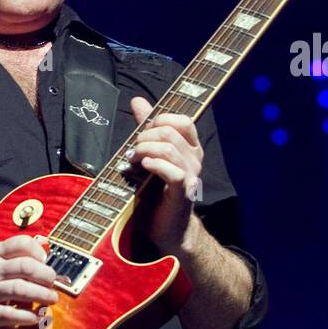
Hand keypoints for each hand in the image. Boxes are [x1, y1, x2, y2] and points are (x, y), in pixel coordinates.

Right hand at [0, 234, 57, 328]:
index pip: (19, 244)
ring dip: (42, 295)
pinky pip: (10, 314)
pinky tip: (35, 318)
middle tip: (53, 283)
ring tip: (50, 300)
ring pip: (21, 289)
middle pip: (26, 267)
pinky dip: (27, 316)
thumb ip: (8, 256)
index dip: (38, 251)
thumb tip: (39, 249)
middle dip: (46, 275)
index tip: (45, 260)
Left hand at [128, 96, 203, 252]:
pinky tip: (144, 167)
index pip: (183, 120)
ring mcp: (191, 175)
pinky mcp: (183, 192)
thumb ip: (147, 128)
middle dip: (144, 136)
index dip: (160, 120)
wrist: (166, 228)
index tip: (142, 132)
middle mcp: (195, 159)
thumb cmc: (157, 192)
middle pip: (170, 132)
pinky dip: (155, 165)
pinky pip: (173, 171)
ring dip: (144, 150)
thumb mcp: (150, 154)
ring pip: (169, 149)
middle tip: (132, 150)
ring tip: (132, 159)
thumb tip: (137, 100)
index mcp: (190, 148)